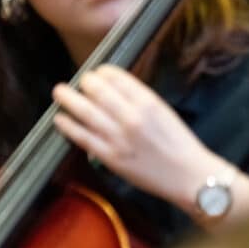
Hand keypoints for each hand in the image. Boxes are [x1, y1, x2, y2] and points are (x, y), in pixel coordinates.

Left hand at [51, 65, 222, 206]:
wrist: (189, 176)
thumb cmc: (180, 144)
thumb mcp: (164, 112)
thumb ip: (141, 100)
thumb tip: (114, 89)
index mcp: (148, 102)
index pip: (117, 78)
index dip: (103, 72)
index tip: (98, 72)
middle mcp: (131, 117)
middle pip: (98, 91)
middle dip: (85, 82)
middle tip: (79, 81)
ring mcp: (119, 138)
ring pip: (85, 112)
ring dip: (69, 99)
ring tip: (59, 92)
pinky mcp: (111, 157)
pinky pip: (83, 138)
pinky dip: (69, 126)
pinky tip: (60, 118)